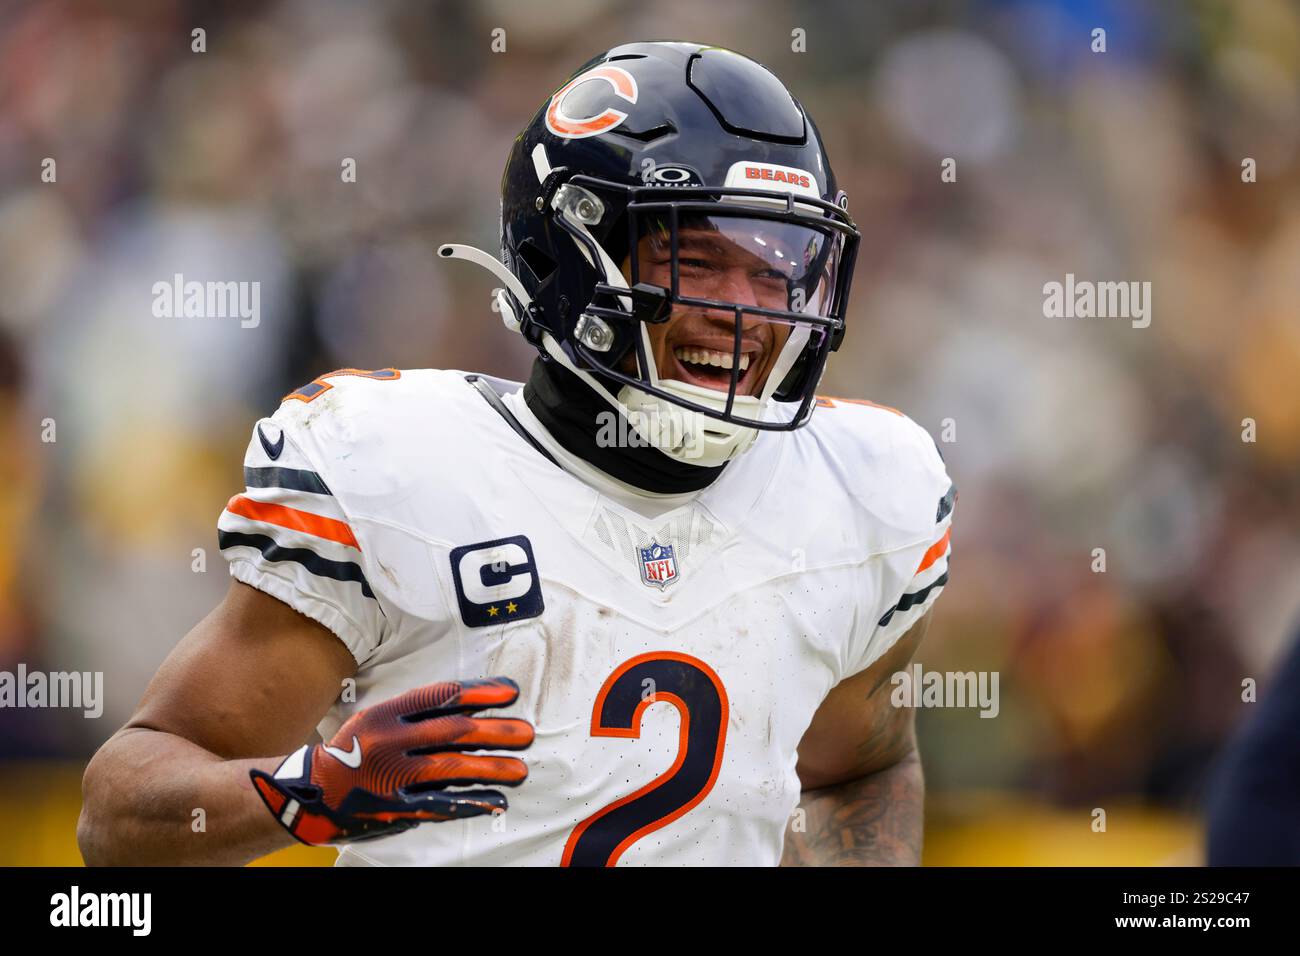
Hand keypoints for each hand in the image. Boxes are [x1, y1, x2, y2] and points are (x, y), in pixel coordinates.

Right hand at [250, 677, 532, 844]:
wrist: (308, 791)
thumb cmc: (350, 750)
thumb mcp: (375, 719)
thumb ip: (416, 715)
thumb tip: (470, 709)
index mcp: (386, 713)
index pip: (442, 696)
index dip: (480, 692)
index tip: (511, 692)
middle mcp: (390, 741)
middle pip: (454, 731)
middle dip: (495, 732)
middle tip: (526, 733)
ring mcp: (392, 776)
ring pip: (452, 767)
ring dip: (491, 768)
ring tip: (520, 768)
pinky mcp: (395, 807)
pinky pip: (440, 803)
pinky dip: (471, 801)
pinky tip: (496, 800)